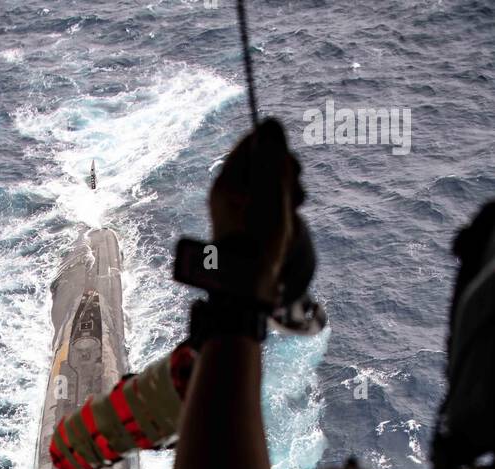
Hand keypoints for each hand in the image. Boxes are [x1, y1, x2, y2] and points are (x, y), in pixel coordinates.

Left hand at [209, 119, 303, 303]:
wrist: (247, 291)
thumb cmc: (257, 241)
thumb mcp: (269, 192)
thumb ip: (272, 156)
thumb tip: (270, 122)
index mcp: (227, 181)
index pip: (253, 143)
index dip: (277, 147)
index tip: (292, 168)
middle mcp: (228, 195)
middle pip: (264, 163)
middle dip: (286, 172)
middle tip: (297, 192)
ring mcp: (237, 213)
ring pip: (271, 187)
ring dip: (289, 194)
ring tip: (294, 212)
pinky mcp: (248, 230)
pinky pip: (271, 208)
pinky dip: (283, 213)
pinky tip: (287, 227)